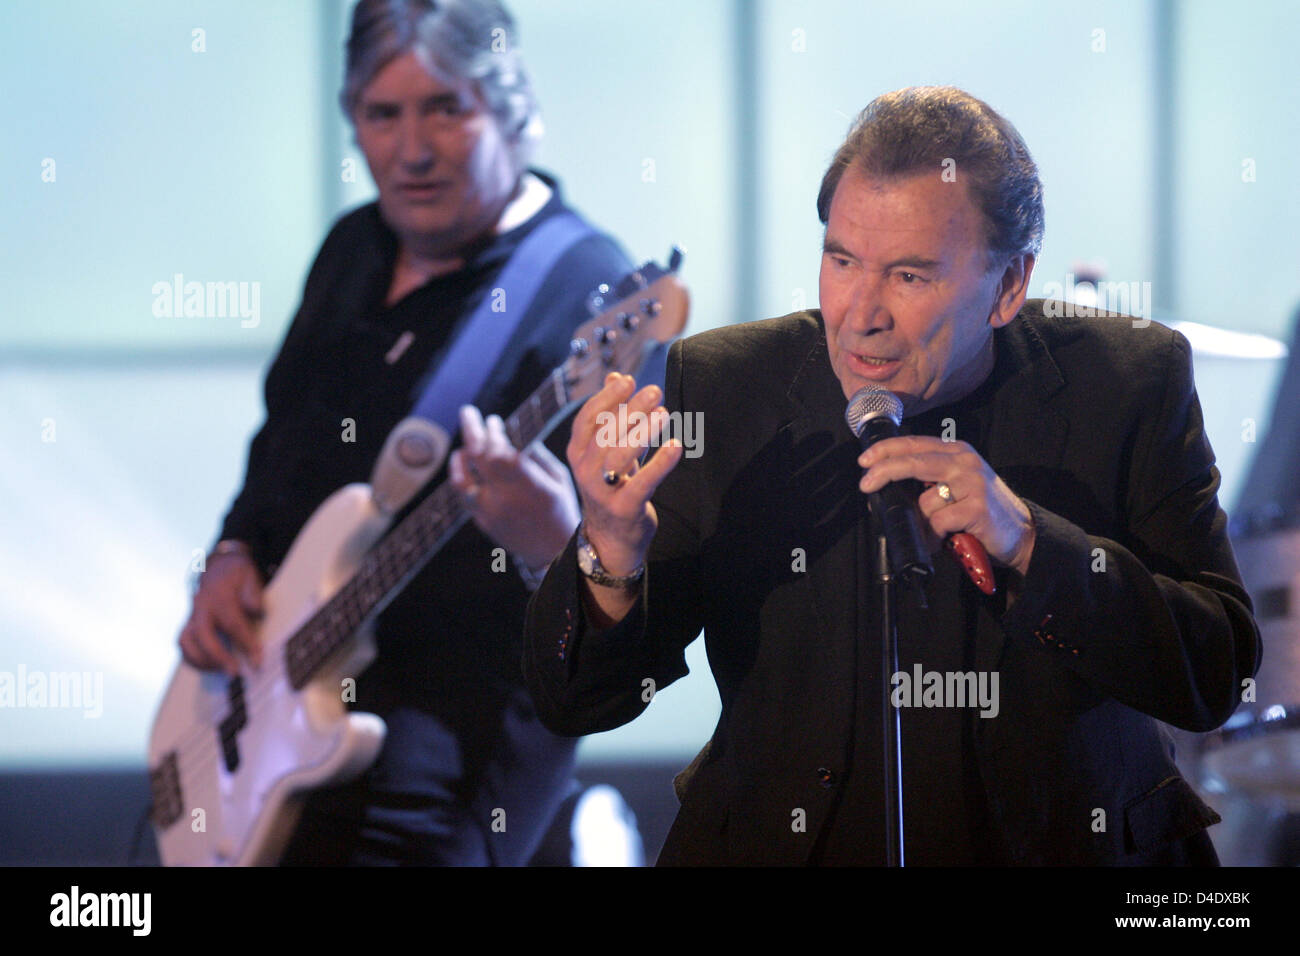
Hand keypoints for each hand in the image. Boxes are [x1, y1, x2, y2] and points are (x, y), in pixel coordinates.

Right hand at [179, 550, 264, 674]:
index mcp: (219, 595)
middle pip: (204, 635)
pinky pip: (183, 645)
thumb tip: (255, 612)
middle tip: (234, 672)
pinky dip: (193, 659)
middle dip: (219, 656)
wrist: (216, 567)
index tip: (257, 661)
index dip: (246, 644)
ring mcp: (191, 616)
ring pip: (186, 641)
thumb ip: (253, 594)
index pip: (233, 623)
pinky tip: (210, 666)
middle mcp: (201, 607)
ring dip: (202, 660)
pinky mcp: (188, 625)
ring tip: (221, 670)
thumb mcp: (249, 575)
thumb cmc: (236, 575)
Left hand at [448, 405, 580, 569]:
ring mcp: (489, 511)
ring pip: (461, 479)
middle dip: (471, 430)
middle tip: (468, 412)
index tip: (494, 420)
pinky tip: (466, 468)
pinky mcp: (483, 523)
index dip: (493, 432)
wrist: (555, 553)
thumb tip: (514, 438)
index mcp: (527, 484)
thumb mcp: (559, 479)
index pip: (499, 450)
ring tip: (464, 446)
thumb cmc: (562, 510)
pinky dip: (462, 477)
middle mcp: (504, 497)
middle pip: (477, 457)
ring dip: (461, 457)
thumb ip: (536, 457)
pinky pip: (464, 496)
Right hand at [567, 372, 683, 578]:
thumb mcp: (606, 450)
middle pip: (606, 433)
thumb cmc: (612, 484)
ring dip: (643, 431)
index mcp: (577, 453)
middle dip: (630, 409)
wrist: (612, 538)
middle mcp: (585, 472)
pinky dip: (660, 464)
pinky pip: (643, 483)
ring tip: (664, 413)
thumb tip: (615, 376)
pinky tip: (676, 446)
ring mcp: (603, 492)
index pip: (587, 419)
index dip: (606, 398)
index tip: (628, 380)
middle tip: (654, 391)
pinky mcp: (625, 509)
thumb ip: (610, 413)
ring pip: (620, 456)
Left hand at [858, 437, 1035, 575]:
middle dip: (884, 472)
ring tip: (933, 532)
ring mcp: (972, 483)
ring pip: (924, 500)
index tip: (864, 460)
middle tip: (865, 484)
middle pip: (913, 461)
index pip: (914, 443)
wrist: (1022, 533)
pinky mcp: (976, 507)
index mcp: (956, 451)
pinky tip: (942, 540)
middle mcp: (964, 461)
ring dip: (920, 523)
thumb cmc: (980, 511)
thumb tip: (886, 488)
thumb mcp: (955, 485)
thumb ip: (927, 480)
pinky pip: (938, 522)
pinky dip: (933, 536)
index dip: (886, 450)